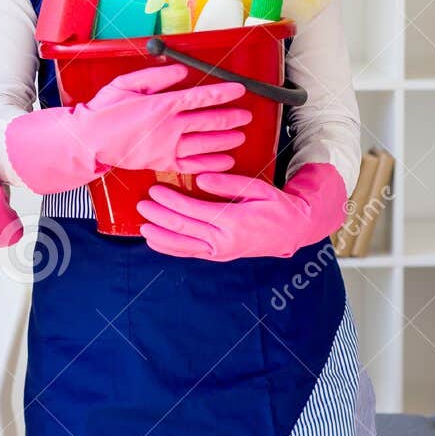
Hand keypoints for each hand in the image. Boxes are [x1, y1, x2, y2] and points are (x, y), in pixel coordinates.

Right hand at [4, 63, 251, 195]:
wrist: (89, 139)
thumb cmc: (106, 110)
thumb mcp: (128, 83)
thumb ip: (157, 77)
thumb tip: (182, 72)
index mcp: (162, 105)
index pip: (201, 97)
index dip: (224, 93)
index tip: (240, 89)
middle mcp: (169, 127)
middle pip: (209, 121)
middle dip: (231, 117)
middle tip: (246, 114)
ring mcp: (167, 148)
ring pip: (205, 144)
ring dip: (226, 139)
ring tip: (241, 135)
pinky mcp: (162, 163)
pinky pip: (193, 165)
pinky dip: (212, 164)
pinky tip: (226, 161)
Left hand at [135, 163, 347, 261]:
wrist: (293, 231)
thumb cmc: (277, 206)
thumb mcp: (258, 189)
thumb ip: (228, 184)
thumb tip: (200, 179)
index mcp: (233, 221)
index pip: (193, 210)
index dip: (171, 201)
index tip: (156, 189)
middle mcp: (224, 240)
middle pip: (183, 227)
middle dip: (160, 216)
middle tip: (142, 204)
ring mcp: (221, 252)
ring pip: (183, 245)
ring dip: (160, 235)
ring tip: (143, 226)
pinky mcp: (219, 256)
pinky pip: (190, 253)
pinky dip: (171, 249)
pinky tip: (156, 243)